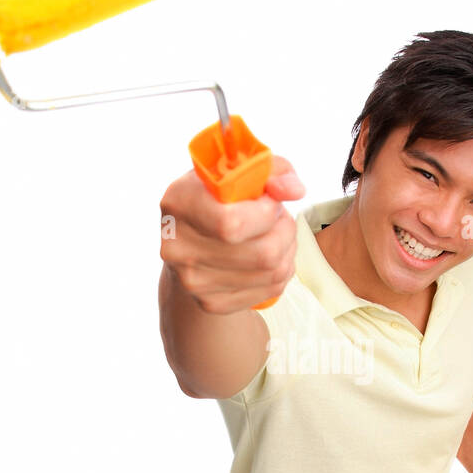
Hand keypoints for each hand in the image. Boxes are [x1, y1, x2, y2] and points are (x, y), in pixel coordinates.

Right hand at [160, 157, 304, 313]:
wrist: (193, 240)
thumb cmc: (221, 197)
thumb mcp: (240, 170)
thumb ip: (272, 170)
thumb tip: (294, 190)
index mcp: (178, 204)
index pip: (231, 223)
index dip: (267, 213)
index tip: (271, 201)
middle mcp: (178, 247)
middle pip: (261, 253)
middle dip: (285, 231)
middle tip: (281, 218)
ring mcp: (192, 280)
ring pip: (272, 271)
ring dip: (288, 248)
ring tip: (278, 233)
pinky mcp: (211, 302)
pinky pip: (271, 289)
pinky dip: (283, 270)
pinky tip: (273, 255)